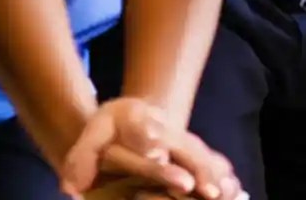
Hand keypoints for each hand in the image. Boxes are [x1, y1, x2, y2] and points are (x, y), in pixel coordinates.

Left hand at [60, 98, 242, 198]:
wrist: (132, 114)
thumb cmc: (107, 129)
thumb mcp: (87, 137)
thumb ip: (79, 161)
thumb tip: (72, 187)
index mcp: (134, 118)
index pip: (143, 133)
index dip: (149, 145)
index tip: (156, 158)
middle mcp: (164, 128)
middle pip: (182, 147)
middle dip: (192, 166)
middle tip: (198, 187)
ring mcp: (181, 138)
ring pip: (201, 155)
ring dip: (211, 173)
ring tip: (221, 193)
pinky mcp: (192, 149)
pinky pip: (212, 160)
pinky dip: (222, 174)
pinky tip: (233, 190)